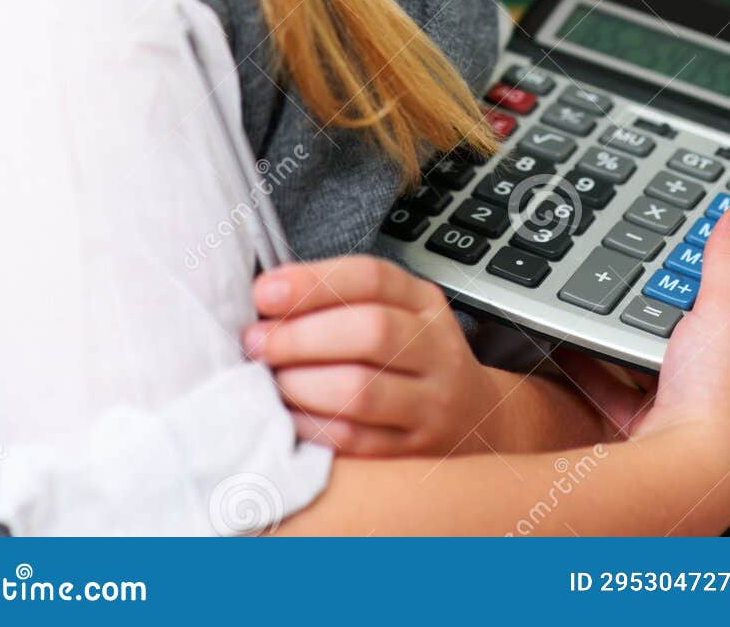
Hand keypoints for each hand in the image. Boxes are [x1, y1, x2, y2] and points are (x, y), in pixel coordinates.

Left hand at [243, 254, 497, 457]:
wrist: (474, 419)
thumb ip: (342, 300)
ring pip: (361, 390)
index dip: (311, 282)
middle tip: (256, 343)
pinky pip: (356, 440)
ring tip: (269, 380)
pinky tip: (287, 417)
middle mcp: (435, 347)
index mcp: (422, 301)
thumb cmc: (412, 358)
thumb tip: (267, 297)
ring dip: (302, 383)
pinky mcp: (415, 452)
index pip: (370, 277)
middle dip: (300, 336)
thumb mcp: (395, 311)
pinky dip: (312, 426)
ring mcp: (431, 402)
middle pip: (369, 332)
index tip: (263, 293)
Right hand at [552, 201, 729, 516]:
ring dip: (651, 316)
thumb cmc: (722, 402)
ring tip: (623, 286)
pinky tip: (575, 345)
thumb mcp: (727, 311)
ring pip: (674, 338)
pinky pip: (625, 376)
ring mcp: (698, 385)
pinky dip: (600, 359)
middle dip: (717, 273)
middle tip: (703, 234)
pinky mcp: (660, 410)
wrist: (687, 472)